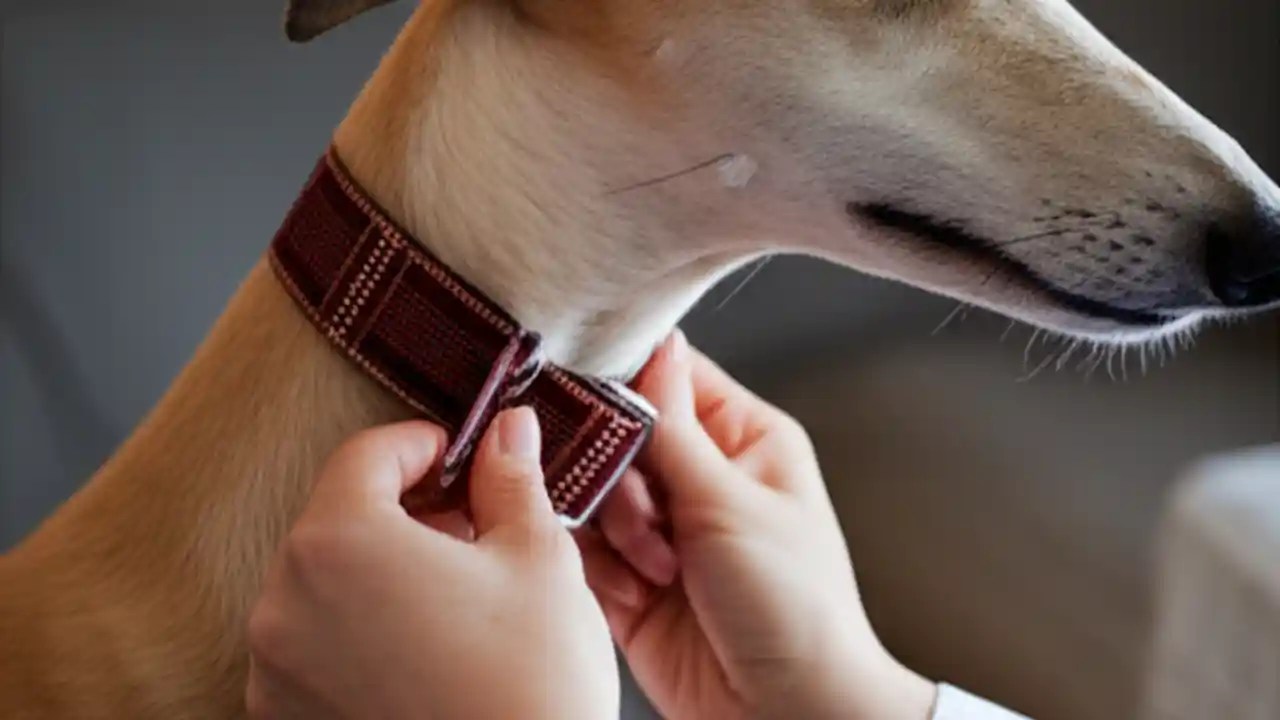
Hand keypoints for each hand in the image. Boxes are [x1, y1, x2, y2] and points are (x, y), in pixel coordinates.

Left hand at [246, 409, 617, 719]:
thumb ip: (510, 480)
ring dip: (381, 571)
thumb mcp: (538, 558)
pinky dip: (360, 630)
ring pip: (325, 585)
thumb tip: (509, 430)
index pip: (364, 456)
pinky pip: (315, 647)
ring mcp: (276, 672)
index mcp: (338, 544)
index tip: (461, 458)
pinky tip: (426, 647)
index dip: (421, 445)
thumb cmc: (532, 685)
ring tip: (454, 593)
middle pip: (338, 519)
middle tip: (473, 526)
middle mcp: (284, 605)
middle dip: (405, 511)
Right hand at [580, 332, 935, 719]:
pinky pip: (584, 549)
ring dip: (616, 529)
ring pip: (595, 492)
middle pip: (620, 436)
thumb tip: (656, 344)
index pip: (671, 378)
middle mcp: (701, 478)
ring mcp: (663, 530)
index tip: (594, 400)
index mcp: (744, 440)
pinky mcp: (631, 580)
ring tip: (659, 569)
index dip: (627, 382)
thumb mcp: (731, 503)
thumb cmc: (794, 605)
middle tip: (651, 514)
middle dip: (624, 477)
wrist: (785, 713)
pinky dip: (600, 568)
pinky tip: (635, 592)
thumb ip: (674, 428)